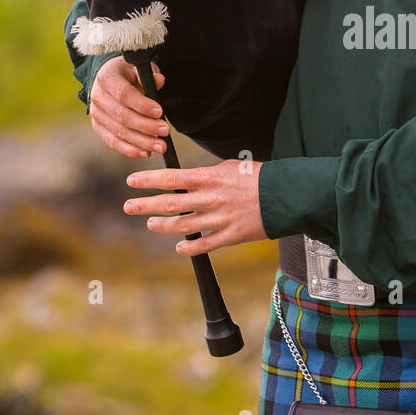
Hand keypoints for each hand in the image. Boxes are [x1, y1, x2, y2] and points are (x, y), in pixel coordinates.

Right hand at [89, 56, 168, 158]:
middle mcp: (97, 97)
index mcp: (107, 78)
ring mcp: (96, 114)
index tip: (159, 112)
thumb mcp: (138, 67)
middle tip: (165, 131)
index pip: (124, 94)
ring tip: (160, 146)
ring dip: (141, 142)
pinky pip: (113, 142)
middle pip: (122, 116)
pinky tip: (146, 153)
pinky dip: (130, 149)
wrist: (110, 79)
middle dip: (146, 126)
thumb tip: (158, 81)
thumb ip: (148, 75)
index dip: (142, 105)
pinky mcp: (98, 127)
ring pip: (118, 132)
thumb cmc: (128, 73)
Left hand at [123, 158, 265, 254]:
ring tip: (151, 224)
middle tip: (129, 206)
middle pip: (169, 204)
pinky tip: (179, 247)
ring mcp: (219, 219)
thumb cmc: (260, 177)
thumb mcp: (231, 167)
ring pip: (182, 227)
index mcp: (210, 178)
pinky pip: (204, 245)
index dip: (148, 180)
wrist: (286, 196)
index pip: (170, 178)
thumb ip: (208, 175)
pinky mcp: (230, 236)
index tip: (131, 181)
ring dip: (162, 226)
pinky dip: (188, 247)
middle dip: (144, 205)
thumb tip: (189, 179)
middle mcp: (210, 199)